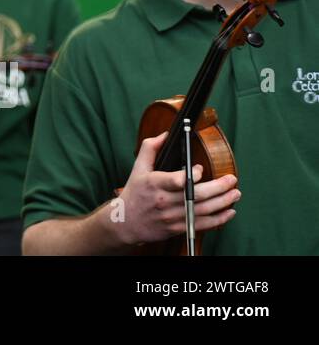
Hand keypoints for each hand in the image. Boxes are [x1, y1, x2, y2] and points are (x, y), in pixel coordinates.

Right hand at [115, 131, 238, 245]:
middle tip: (232, 179)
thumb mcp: (137, 168)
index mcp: (154, 184)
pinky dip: (219, 219)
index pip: (177, 181)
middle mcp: (164, 201)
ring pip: (204, 210)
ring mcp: (173, 216)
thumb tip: (166, 135)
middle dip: (219, 187)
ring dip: (223, 202)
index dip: (192, 175)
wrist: (127, 222)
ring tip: (235, 193)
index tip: (200, 168)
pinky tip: (229, 212)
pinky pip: (203, 225)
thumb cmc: (134, 193)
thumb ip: (150, 149)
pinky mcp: (179, 228)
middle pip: (197, 195)